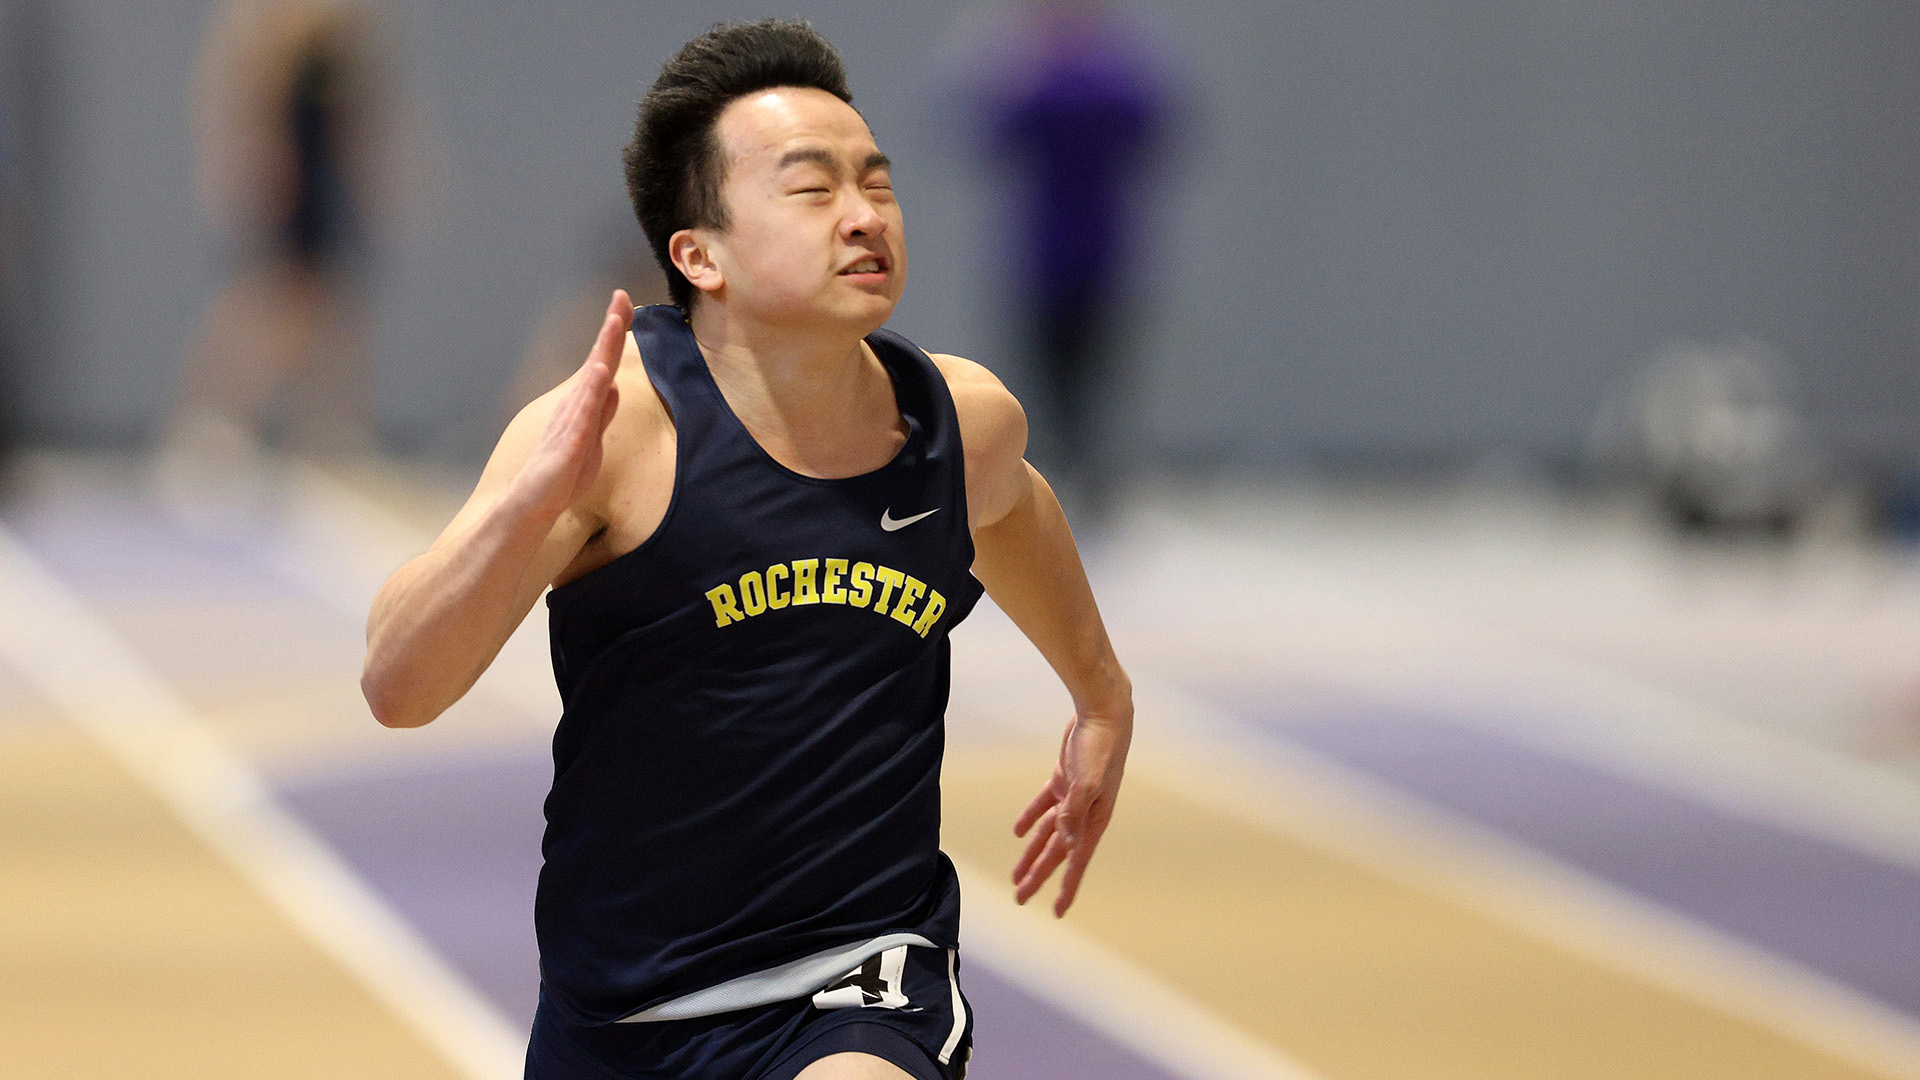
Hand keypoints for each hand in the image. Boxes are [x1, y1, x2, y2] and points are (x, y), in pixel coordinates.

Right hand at [511, 290, 632, 520]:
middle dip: (611, 328)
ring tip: (615, 320)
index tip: (625, 303)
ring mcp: (570, 423)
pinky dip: (592, 393)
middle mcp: (575, 407)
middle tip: (622, 295)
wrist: (534, 506)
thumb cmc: (561, 476)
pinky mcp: (567, 446)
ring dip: (603, 349)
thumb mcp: (592, 442)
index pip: (602, 363)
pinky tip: (600, 374)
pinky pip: (582, 416)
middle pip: (598, 361)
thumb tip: (614, 387)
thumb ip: (601, 414)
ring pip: (590, 381)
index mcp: (584, 406)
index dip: (615, 335)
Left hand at [1012, 709, 1130, 916]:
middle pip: (1057, 853)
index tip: (1056, 911)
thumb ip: (1073, 811)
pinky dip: (1031, 819)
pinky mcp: (1064, 779)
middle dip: (1039, 876)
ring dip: (1032, 853)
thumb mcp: (1086, 781)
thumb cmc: (1100, 747)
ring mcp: (1073, 797)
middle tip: (1020, 899)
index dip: (1067, 887)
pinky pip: (1044, 806)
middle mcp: (1084, 813)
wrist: (1103, 714)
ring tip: (1016, 875)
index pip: (1077, 861)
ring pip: (1048, 833)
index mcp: (1094, 818)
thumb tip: (1066, 844)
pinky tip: (1019, 833)